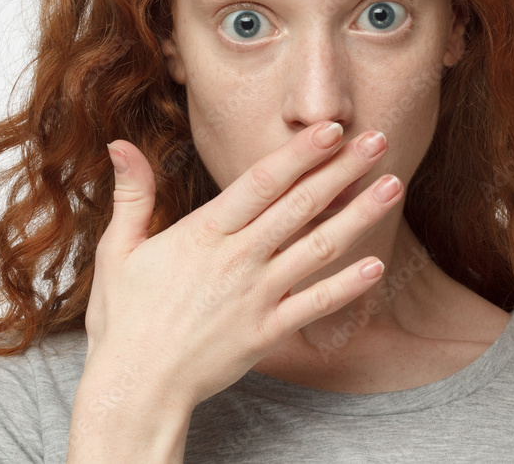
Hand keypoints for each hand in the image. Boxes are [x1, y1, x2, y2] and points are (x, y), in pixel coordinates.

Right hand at [82, 121, 401, 410]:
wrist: (136, 386)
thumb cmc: (124, 318)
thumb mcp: (120, 249)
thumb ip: (132, 194)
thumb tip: (120, 143)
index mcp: (203, 233)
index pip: (261, 182)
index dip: (299, 153)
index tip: (332, 128)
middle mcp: (237, 258)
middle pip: (300, 205)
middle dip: (342, 170)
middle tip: (378, 140)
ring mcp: (256, 295)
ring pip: (318, 248)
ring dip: (359, 216)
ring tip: (393, 186)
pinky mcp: (267, 331)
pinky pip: (315, 304)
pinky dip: (347, 285)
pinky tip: (377, 265)